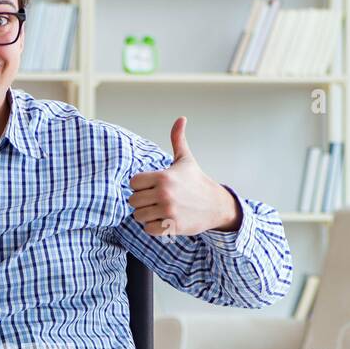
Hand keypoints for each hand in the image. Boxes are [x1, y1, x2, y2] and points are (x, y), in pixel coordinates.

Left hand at [127, 117, 239, 239]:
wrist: (216, 205)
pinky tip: (163, 220)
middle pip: (133, 201)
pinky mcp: (171, 226)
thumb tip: (181, 118)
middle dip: (142, 201)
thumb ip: (178, 139)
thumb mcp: (186, 160)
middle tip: (154, 200)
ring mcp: (167, 211)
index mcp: (163, 176)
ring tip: (159, 210)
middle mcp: (164, 193)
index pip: (133, 183)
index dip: (140, 186)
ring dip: (146, 215)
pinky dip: (153, 227)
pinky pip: (148, 229)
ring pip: (138, 216)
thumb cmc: (197, 181)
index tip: (150, 186)